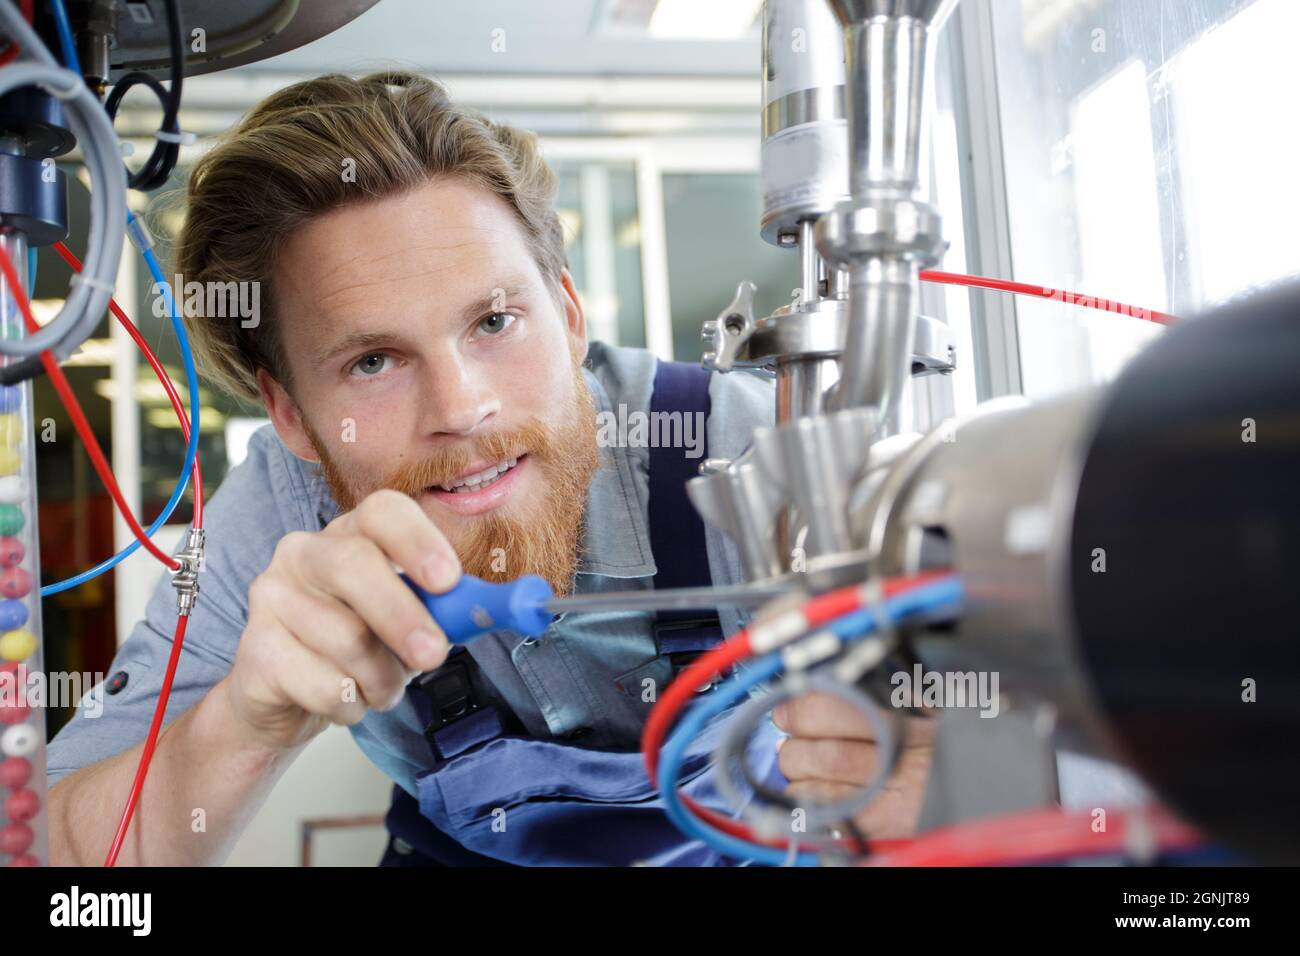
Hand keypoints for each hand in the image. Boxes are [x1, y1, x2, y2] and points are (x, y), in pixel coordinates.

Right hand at [223, 489, 460, 752]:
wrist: (286, 697)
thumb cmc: (363, 646)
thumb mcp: (413, 620)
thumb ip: (455, 609)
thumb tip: (522, 605)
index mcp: (352, 533)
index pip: (382, 511)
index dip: (417, 541)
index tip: (448, 581)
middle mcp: (304, 553)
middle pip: (354, 566)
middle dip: (402, 616)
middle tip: (433, 656)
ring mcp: (272, 597)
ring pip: (345, 637)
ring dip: (381, 679)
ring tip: (381, 686)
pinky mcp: (254, 650)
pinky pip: (321, 684)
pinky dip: (349, 705)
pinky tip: (345, 699)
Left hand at [773, 692, 935, 840]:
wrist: (981, 795)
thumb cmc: (948, 750)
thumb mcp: (931, 714)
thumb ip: (891, 699)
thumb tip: (828, 692)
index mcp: (908, 729)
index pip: (837, 712)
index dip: (800, 711)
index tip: (787, 710)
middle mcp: (900, 769)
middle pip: (825, 757)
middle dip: (794, 749)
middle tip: (790, 743)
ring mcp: (892, 805)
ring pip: (821, 792)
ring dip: (797, 779)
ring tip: (799, 769)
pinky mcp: (884, 833)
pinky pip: (832, 819)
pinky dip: (811, 806)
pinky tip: (813, 795)